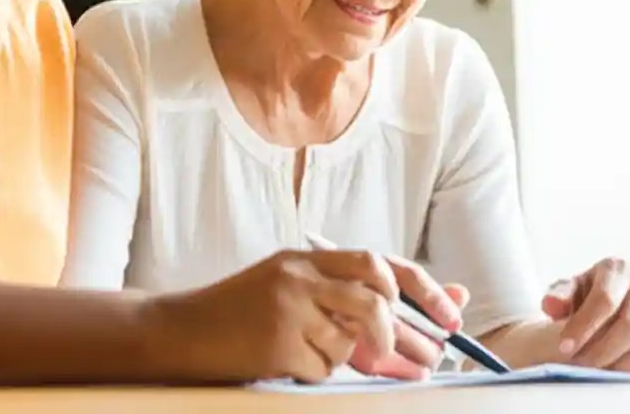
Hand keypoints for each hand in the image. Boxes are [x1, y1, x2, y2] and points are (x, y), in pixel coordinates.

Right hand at [157, 249, 458, 382]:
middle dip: (404, 334)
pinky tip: (283, 360)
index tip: (450, 316)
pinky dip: (312, 371)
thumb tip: (416, 316)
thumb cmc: (239, 314)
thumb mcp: (292, 289)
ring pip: (349, 342)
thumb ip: (347, 296)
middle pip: (375, 300)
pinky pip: (322, 368)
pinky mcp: (277, 342)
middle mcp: (300, 275)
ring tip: (307, 351)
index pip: (379, 263)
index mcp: (307, 258)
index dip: (422, 289)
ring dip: (341, 356)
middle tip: (426, 359)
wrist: (179, 332)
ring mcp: (287, 307)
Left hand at [542, 257, 629, 373]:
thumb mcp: (568, 291)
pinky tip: (622, 373)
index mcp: (618, 269)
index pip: (604, 299)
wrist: (610, 305)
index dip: (583, 327)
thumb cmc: (586, 297)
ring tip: (602, 373)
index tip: (564, 348)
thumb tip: (550, 305)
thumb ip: (559, 297)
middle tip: (581, 366)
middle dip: (603, 351)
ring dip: (628, 363)